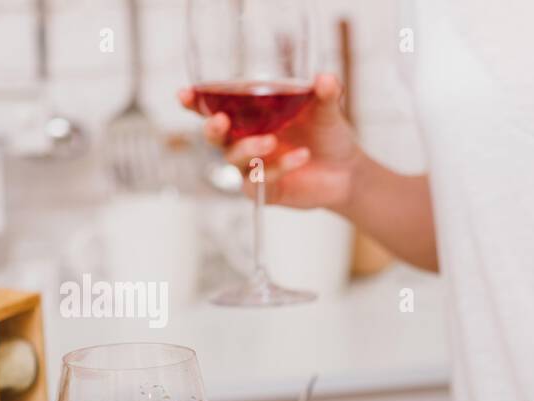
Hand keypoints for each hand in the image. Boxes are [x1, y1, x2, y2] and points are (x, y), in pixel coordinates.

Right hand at [178, 73, 360, 210]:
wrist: (347, 171)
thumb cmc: (328, 136)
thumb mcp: (327, 111)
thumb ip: (325, 93)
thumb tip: (325, 77)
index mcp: (250, 117)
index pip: (215, 107)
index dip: (196, 102)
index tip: (185, 94)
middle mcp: (245, 142)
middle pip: (214, 137)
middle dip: (211, 128)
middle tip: (220, 120)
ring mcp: (253, 168)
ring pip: (234, 159)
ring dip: (248, 148)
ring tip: (271, 141)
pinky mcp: (266, 190)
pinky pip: (261, 180)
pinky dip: (279, 167)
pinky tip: (301, 156)